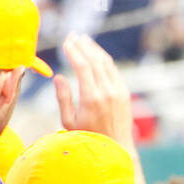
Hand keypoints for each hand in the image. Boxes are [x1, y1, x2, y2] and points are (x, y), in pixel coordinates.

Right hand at [54, 33, 135, 149]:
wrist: (117, 148)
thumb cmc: (88, 137)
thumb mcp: (69, 121)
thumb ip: (63, 98)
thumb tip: (58, 77)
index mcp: (92, 98)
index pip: (82, 66)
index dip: (73, 51)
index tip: (66, 41)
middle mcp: (107, 93)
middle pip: (95, 61)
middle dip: (83, 46)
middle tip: (73, 35)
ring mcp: (119, 93)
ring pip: (106, 64)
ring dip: (95, 50)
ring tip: (84, 40)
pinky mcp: (125, 94)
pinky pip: (114, 71)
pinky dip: (105, 60)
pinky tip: (97, 54)